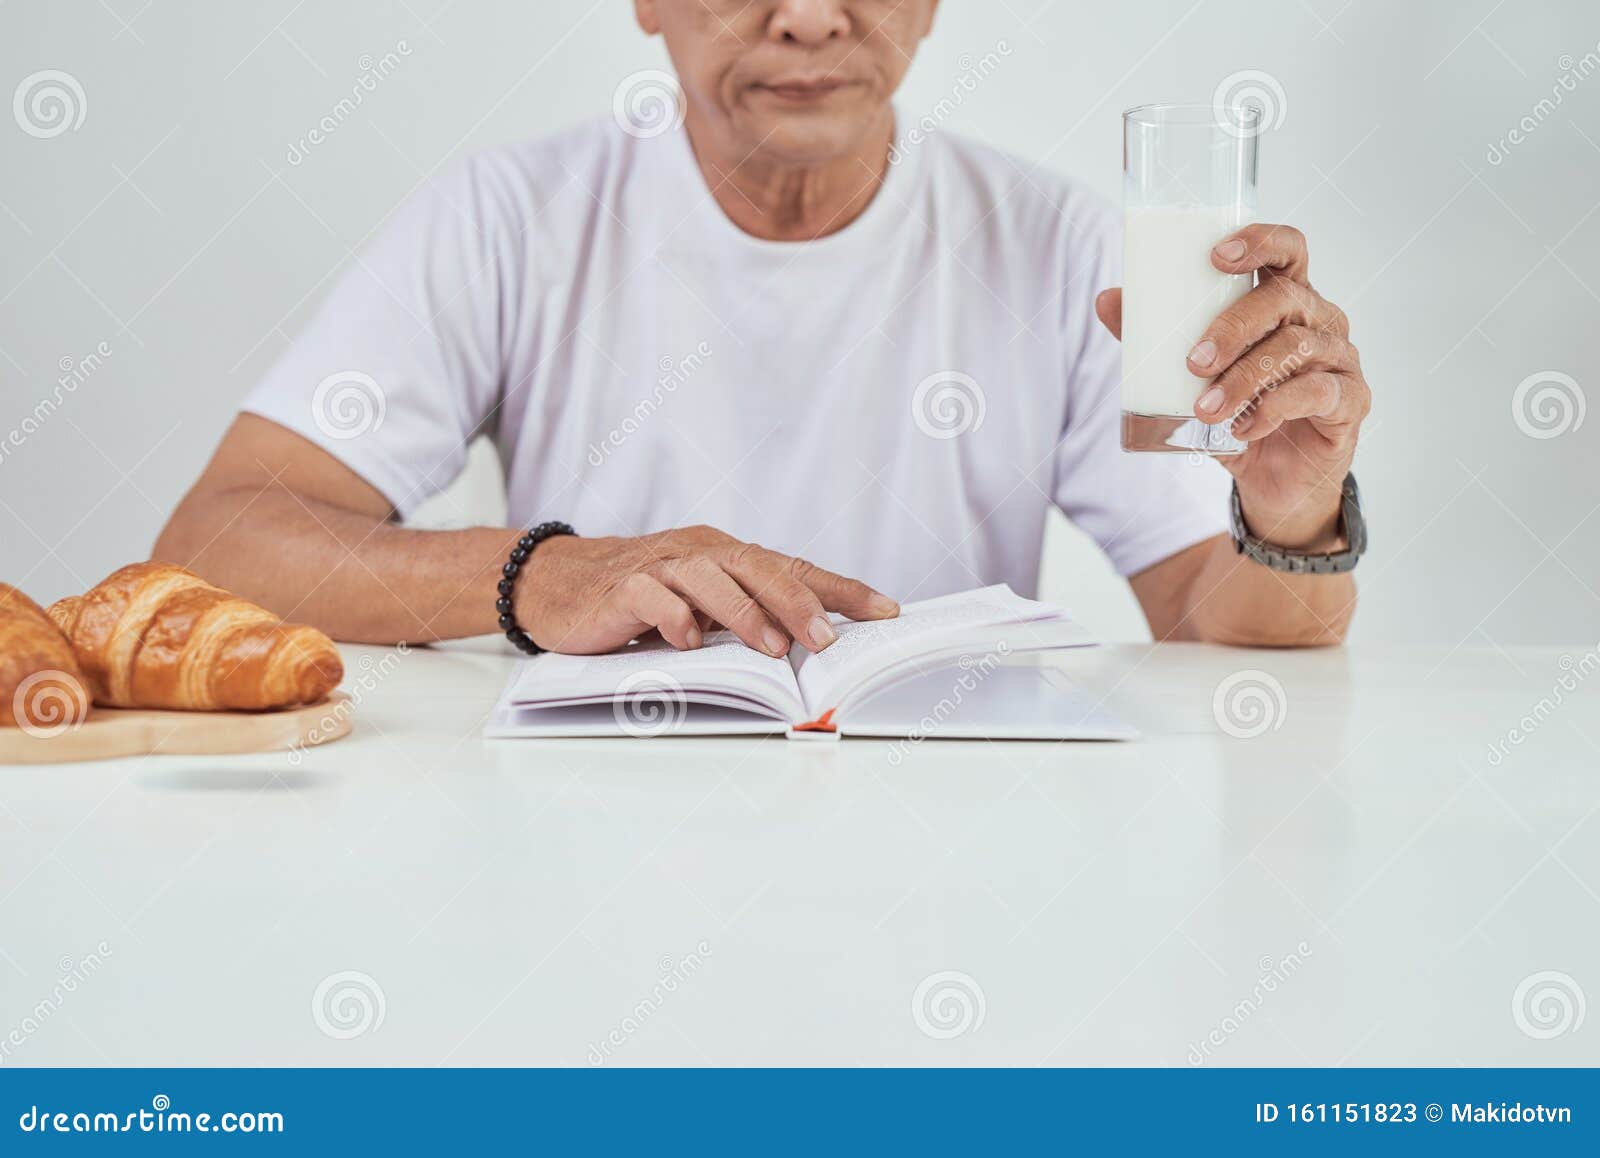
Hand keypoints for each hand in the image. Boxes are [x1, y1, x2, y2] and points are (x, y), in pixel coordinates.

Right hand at [516, 525, 899, 656]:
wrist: (555, 582)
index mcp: (727, 555)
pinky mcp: (621, 587)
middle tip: (830, 640)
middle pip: (759, 567)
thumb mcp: (701, 605)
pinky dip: (673, 616)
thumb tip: (809, 648)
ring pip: (710, 577)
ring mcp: (660, 565)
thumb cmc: (640, 597)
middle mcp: (700, 552)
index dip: (841, 588)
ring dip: (744, 612)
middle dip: (799, 602)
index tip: (887, 611)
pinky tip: (689, 641)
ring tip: (773, 648)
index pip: (793, 567)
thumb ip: (745, 616)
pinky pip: (652, 595)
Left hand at [1096, 223, 1370, 550]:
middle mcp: (1320, 320)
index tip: (1216, 258)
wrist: (1275, 482)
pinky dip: (1273, 409)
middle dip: (1233, 328)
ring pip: (1296, 348)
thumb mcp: (1191, 380)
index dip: (1259, 242)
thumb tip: (1106, 300)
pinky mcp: (1351, 400)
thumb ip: (1154, 342)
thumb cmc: (1237, 415)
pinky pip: (1316, 392)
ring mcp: (1340, 358)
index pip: (1287, 250)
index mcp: (1286, 300)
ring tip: (1205, 409)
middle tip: (1194, 362)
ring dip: (1244, 378)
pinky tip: (1242, 428)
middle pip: (1285, 299)